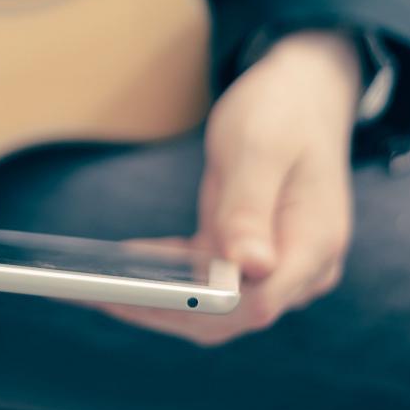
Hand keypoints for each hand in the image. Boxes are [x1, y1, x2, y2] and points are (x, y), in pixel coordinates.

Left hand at [98, 30, 360, 344]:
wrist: (303, 93)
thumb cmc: (283, 111)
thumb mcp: (259, 147)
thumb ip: (250, 207)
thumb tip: (250, 266)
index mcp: (313, 245)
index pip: (257, 302)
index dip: (198, 306)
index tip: (140, 294)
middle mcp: (300, 269)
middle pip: (227, 316)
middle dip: (160, 309)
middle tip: (96, 292)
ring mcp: (276, 267)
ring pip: (211, 307)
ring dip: (156, 299)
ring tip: (97, 284)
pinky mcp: (249, 258)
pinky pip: (204, 283)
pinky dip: (167, 278)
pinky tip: (129, 261)